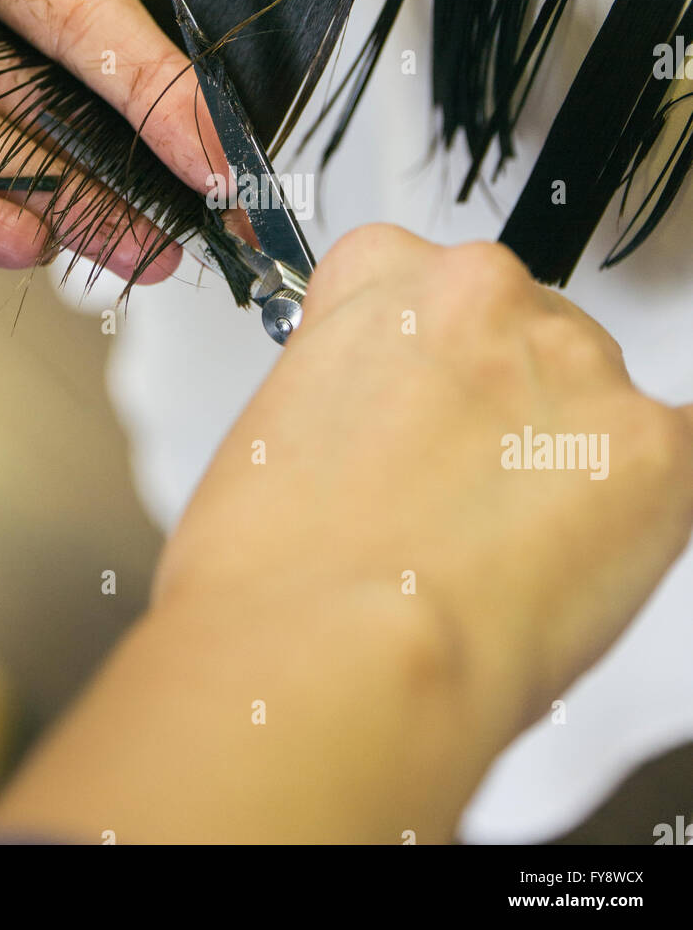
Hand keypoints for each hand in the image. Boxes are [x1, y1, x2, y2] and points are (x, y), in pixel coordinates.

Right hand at [0, 227, 692, 843]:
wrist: (340, 655)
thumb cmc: (281, 567)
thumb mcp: (275, 426)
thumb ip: (352, 390)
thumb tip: (387, 431)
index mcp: (386, 274)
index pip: (420, 277)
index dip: (420, 358)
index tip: (414, 406)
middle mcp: (486, 293)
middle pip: (519, 333)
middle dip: (501, 405)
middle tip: (458, 493)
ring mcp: (578, 364)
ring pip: (593, 399)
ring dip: (564, 457)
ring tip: (501, 548)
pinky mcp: (656, 447)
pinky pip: (667, 465)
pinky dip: (632, 513)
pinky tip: (565, 562)